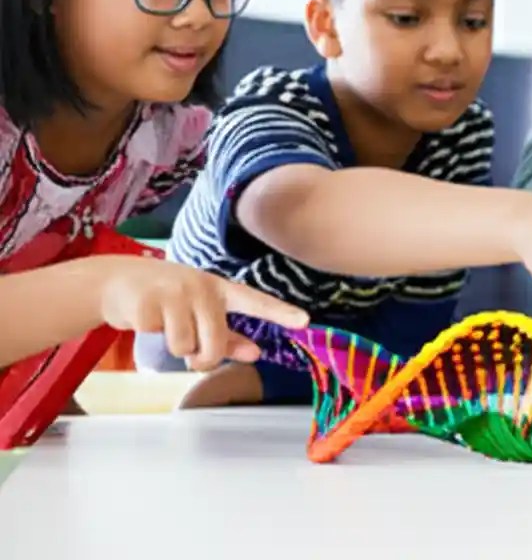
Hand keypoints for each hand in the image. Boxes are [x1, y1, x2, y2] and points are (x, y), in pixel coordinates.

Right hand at [96, 256, 308, 370]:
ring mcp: (174, 292)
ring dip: (174, 348)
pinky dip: (151, 336)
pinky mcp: (147, 303)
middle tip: (192, 354)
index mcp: (220, 289)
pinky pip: (158, 339)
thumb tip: (256, 354)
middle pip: (214, 343)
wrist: (118, 279)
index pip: (255, 302)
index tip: (305, 321)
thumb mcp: (201, 311)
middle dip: (203, 359)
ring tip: (165, 324)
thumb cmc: (169, 299)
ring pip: (184, 347)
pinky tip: (145, 317)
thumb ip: (230, 335)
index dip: (281, 313)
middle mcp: (201, 287)